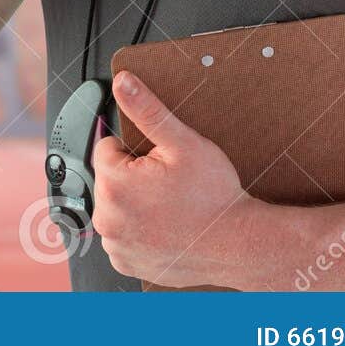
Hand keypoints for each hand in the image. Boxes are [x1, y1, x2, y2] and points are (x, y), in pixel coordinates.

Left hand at [91, 69, 266, 288]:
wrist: (239, 244)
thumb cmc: (215, 198)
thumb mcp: (183, 143)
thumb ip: (147, 109)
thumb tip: (123, 83)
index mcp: (114, 183)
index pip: (106, 148)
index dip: (135, 151)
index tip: (159, 164)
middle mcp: (107, 218)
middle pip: (108, 179)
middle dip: (132, 177)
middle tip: (168, 186)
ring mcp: (115, 244)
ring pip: (114, 207)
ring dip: (133, 205)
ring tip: (168, 207)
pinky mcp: (125, 262)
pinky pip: (121, 236)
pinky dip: (137, 231)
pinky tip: (163, 228)